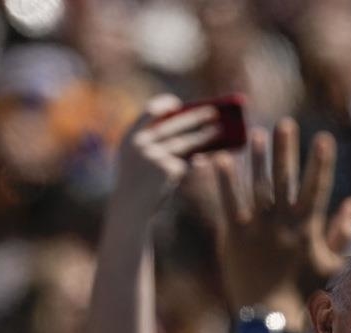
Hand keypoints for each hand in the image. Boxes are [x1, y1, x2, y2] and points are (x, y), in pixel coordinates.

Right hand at [110, 94, 220, 221]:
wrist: (130, 210)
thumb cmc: (136, 184)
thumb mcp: (137, 160)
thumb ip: (154, 143)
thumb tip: (190, 129)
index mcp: (130, 137)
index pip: (148, 111)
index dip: (164, 104)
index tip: (179, 104)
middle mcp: (141, 144)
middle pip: (174, 124)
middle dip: (195, 116)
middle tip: (213, 112)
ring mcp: (155, 157)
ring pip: (186, 143)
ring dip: (205, 135)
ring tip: (220, 130)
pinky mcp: (169, 170)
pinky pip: (187, 162)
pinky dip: (198, 160)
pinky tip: (208, 158)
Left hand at [199, 118, 340, 313]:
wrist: (268, 317)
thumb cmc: (304, 293)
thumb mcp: (331, 263)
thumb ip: (342, 232)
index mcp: (305, 228)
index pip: (316, 187)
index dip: (320, 162)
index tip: (324, 138)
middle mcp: (280, 223)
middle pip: (284, 177)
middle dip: (286, 149)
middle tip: (287, 124)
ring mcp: (255, 228)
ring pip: (255, 184)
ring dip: (256, 157)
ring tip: (257, 135)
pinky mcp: (232, 236)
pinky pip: (226, 202)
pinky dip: (223, 180)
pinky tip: (219, 158)